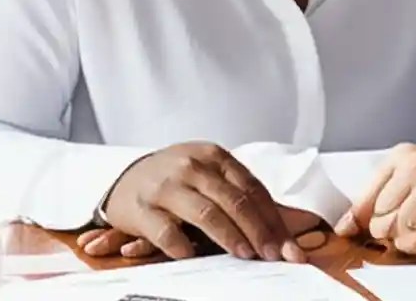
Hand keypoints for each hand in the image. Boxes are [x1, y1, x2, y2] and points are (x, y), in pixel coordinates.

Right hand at [100, 142, 305, 262]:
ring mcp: (166, 186)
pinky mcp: (141, 208)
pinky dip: (182, 246)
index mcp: (215, 156)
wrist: (126, 178)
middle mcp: (192, 166)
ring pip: (205, 212)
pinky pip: (165, 231)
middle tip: (275, 255)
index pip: (253, 189)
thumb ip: (242, 199)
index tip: (289, 247)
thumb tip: (284, 235)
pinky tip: (195, 258)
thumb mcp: (211, 177)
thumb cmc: (180, 181)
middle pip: (234, 200)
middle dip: (259, 231)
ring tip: (246, 255)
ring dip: (230, 236)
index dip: (274, 220)